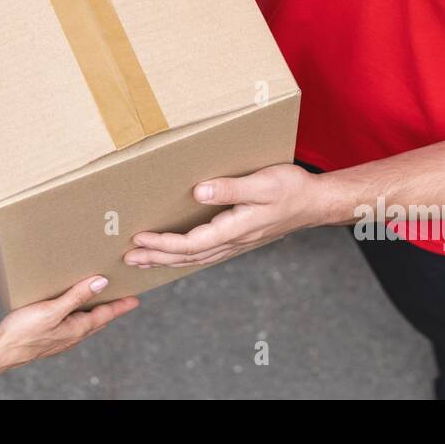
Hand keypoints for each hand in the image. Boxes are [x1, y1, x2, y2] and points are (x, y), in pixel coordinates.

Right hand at [0, 276, 138, 381]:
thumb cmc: (23, 332)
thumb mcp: (52, 311)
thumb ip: (76, 296)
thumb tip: (101, 283)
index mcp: (76, 329)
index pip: (105, 315)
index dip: (121, 305)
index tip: (135, 299)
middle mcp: (71, 335)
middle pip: (97, 320)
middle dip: (111, 309)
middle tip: (123, 299)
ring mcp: (59, 337)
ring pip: (84, 322)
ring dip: (94, 310)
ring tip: (100, 299)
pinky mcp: (47, 335)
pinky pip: (69, 322)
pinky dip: (76, 312)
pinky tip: (68, 307)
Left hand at [123, 163, 327, 268]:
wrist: (316, 202)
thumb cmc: (292, 189)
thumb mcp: (263, 183)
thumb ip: (231, 189)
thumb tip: (199, 193)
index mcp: (235, 229)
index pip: (192, 244)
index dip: (164, 244)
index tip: (140, 239)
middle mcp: (233, 240)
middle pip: (188, 256)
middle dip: (156, 257)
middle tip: (128, 258)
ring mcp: (236, 242)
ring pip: (195, 258)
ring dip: (167, 259)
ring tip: (142, 260)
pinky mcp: (239, 237)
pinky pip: (205, 253)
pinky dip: (184, 256)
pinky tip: (175, 254)